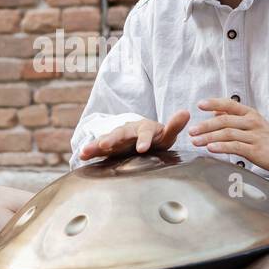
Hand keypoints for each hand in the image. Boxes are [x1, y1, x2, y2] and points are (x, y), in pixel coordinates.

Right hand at [76, 111, 190, 161]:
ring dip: (96, 144)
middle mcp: (128, 131)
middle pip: (120, 133)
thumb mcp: (167, 135)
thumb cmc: (156, 138)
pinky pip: (99, 150)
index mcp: (144, 128)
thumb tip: (186, 112)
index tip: (143, 148)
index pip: (145, 132)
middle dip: (112, 139)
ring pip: (106, 140)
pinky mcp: (109, 148)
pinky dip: (91, 152)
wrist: (143, 140)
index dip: (144, 139)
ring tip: (86, 150)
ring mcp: (117, 139)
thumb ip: (174, 126)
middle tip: (105, 144)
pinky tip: (82, 156)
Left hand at [189, 97, 268, 173]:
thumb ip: (233, 117)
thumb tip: (215, 112)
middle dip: (205, 125)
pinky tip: (211, 148)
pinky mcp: (255, 150)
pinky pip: (235, 147)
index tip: (200, 105)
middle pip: (224, 120)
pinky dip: (221, 147)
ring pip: (227, 134)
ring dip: (209, 137)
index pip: (230, 104)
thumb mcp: (252, 123)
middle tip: (192, 131)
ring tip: (195, 141)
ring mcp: (254, 136)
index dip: (214, 103)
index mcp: (249, 113)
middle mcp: (251, 122)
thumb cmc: (267, 138)